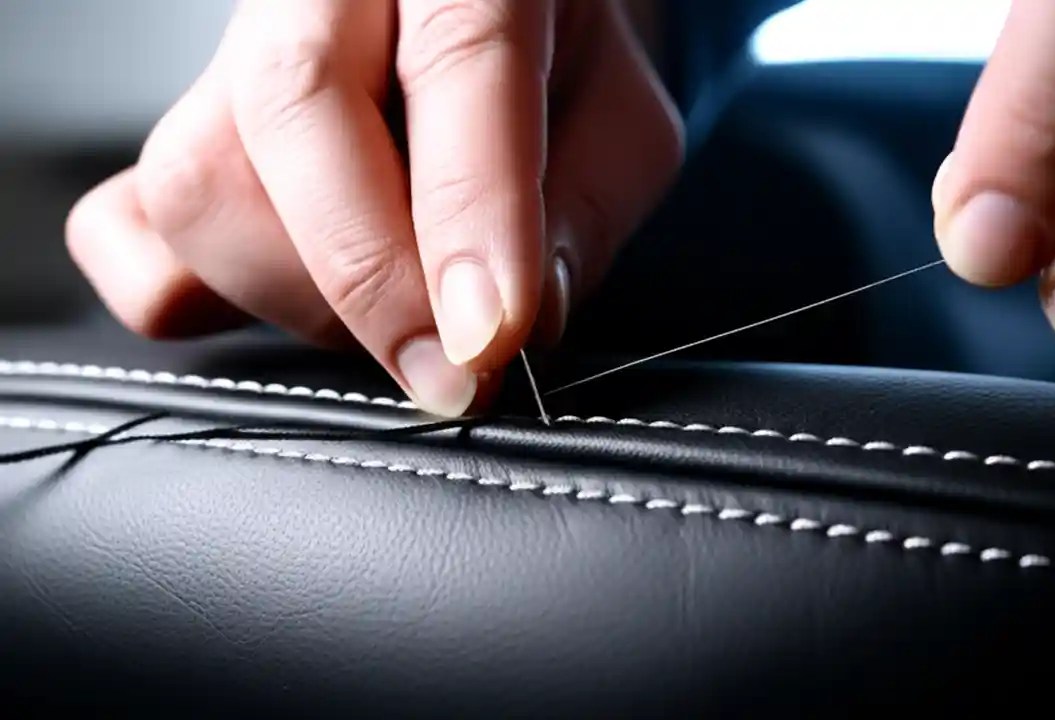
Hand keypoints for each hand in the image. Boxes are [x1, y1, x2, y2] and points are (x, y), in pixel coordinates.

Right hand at [65, 0, 682, 415]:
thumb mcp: (621, 121)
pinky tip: (295, 290)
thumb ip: (584, 211)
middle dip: (373, 280)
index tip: (487, 340)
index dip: (469, 215)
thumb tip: (508, 322)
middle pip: (296, 111)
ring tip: (399, 305)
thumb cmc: (559, 60)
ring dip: (308, 294)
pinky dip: (201, 295)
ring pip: (202, 184)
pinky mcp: (179, 135)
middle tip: (453, 371)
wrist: (479, 13)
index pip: (460, 61)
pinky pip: (126, 235)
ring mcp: (229, 57)